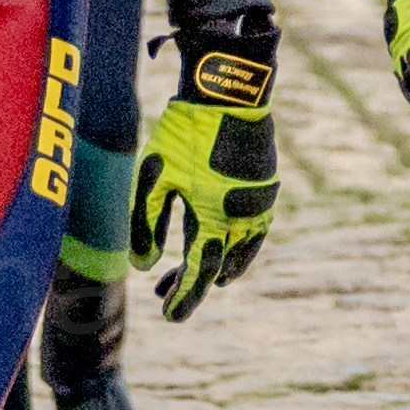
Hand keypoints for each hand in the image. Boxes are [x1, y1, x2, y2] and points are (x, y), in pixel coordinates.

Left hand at [133, 15, 278, 316]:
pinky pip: (254, 233)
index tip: (169, 317)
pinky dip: (237, 247)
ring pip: (241, 254)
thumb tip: (142, 267)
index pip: (199, 273)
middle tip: (164, 294)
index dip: (184, 297)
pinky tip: (219, 241)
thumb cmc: (183, 132)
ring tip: (190, 273)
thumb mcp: (154, 177)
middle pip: (219, 267)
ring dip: (217, 268)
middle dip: (192, 283)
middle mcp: (243, 219)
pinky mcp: (266, 189)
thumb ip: (146, 224)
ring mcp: (259, 204)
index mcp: (214, 218)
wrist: (228, 92)